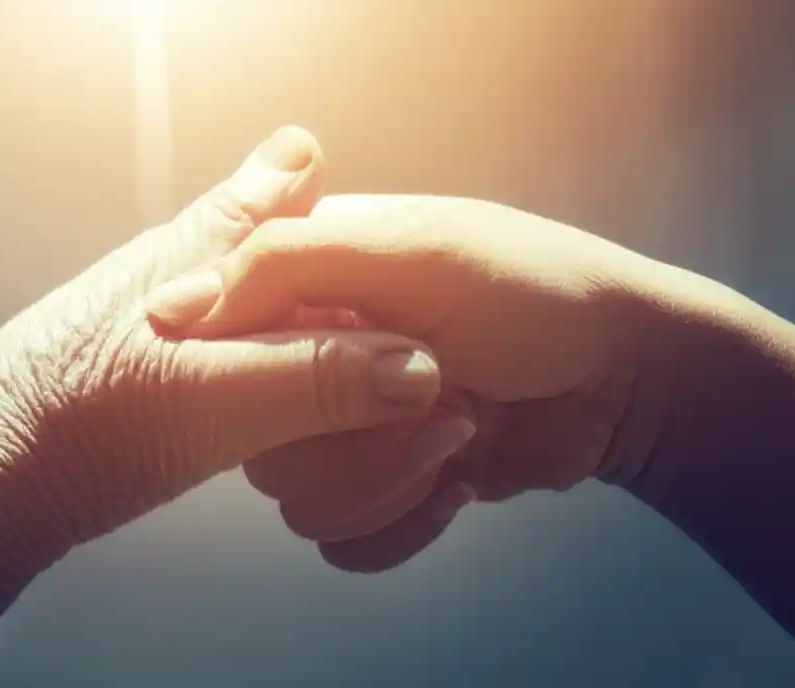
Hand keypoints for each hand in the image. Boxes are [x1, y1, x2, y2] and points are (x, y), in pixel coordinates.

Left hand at [0, 135, 446, 572]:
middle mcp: (143, 284)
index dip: (283, 183)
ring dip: (230, 268)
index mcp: (177, 267)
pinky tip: (201, 354)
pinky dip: (204, 332)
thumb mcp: (212, 403)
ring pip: (188, 284)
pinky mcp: (99, 378)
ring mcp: (113, 329)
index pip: (247, 208)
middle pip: (216, 234)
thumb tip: (418, 367)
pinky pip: (170, 337)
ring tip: (255, 260)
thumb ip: (314, 378)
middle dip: (258, 210)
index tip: (306, 151)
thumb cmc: (82, 436)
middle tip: (292, 176)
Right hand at [146, 196, 658, 571]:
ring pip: (297, 500)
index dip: (267, 373)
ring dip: (387, 479)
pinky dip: (399, 527)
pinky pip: (340, 541)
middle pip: (258, 441)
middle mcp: (313, 359)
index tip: (332, 374)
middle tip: (438, 395)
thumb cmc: (532, 291)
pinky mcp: (383, 486)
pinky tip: (455, 486)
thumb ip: (285, 267)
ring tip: (462, 430)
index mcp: (306, 285)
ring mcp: (347, 429)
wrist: (628, 377)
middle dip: (354, 437)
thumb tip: (166, 310)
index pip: (221, 342)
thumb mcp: (409, 253)